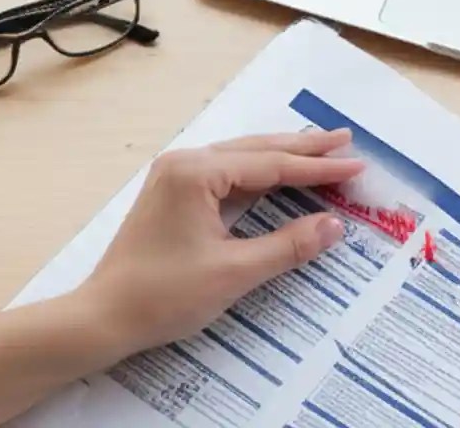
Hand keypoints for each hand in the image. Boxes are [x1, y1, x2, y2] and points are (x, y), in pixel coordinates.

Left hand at [74, 129, 362, 360]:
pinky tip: (278, 175)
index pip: (271, 165)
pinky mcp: (172, 195)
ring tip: (320, 149)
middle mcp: (184, 163)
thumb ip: (288, 245)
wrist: (104, 317)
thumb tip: (334, 225)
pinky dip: (258, 174)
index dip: (318, 167)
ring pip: (241, 158)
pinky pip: (226, 174)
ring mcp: (175, 177)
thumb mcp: (234, 272)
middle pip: (256, 149)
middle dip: (303, 148)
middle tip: (345, 141)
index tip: (356, 166)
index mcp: (196, 173)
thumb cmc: (164, 295)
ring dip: (281, 156)